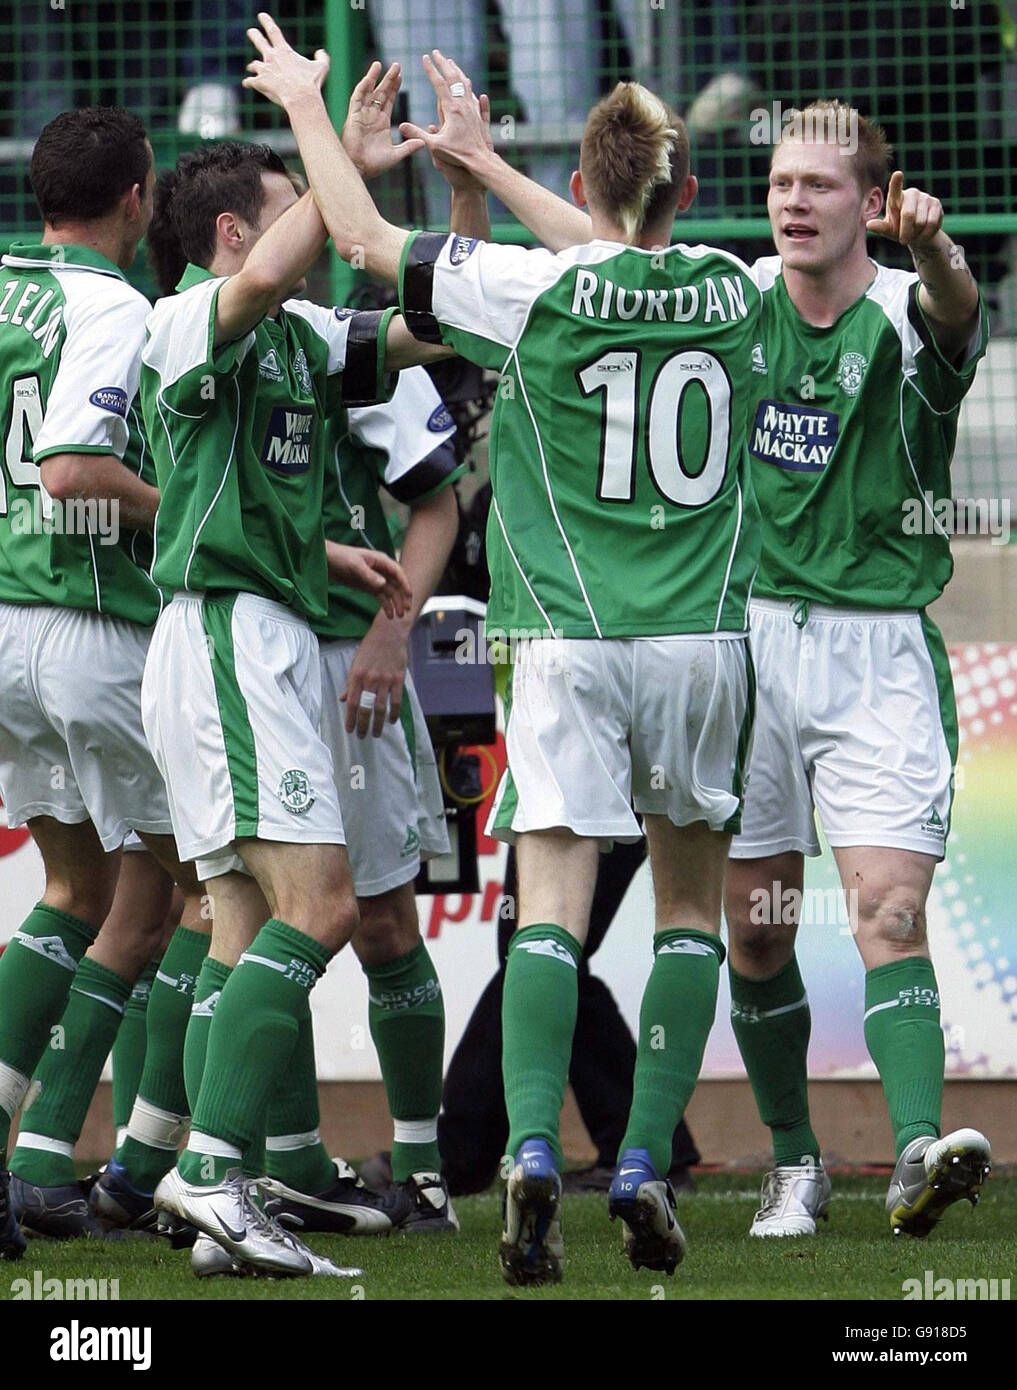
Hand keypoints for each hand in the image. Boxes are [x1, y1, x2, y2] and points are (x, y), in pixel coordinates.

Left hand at [244, 12, 328, 109]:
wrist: (300, 97)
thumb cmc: (311, 82)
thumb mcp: (321, 68)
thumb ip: (322, 58)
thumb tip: (321, 52)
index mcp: (284, 51)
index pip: (273, 31)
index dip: (267, 22)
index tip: (261, 16)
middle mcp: (271, 57)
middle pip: (259, 42)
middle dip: (254, 35)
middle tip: (251, 31)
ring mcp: (264, 70)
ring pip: (254, 64)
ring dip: (253, 66)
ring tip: (250, 67)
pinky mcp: (260, 83)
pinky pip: (250, 82)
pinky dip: (248, 82)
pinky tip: (246, 84)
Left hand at [324, 542, 411, 620]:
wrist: (327, 560)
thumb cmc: (341, 557)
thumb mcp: (355, 565)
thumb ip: (369, 575)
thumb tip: (383, 584)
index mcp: (381, 561)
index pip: (398, 573)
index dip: (405, 584)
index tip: (409, 596)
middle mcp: (381, 570)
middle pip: (397, 584)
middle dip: (402, 597)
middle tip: (406, 610)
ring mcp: (376, 579)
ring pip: (390, 593)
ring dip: (396, 604)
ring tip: (398, 616)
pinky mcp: (369, 587)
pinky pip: (381, 597)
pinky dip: (386, 606)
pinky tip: (389, 615)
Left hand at [341, 613, 408, 737]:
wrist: (389, 633)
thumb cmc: (370, 647)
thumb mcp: (356, 663)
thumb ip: (350, 683)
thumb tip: (344, 699)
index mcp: (357, 676)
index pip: (352, 703)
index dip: (350, 719)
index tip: (350, 730)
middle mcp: (370, 680)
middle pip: (366, 708)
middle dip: (363, 725)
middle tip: (362, 737)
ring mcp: (385, 680)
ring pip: (381, 708)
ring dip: (378, 724)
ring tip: (376, 734)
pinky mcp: (398, 679)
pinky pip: (396, 701)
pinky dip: (394, 713)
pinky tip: (392, 721)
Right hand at [342, 60, 424, 178]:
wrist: (359, 170)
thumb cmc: (374, 165)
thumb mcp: (396, 154)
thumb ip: (408, 146)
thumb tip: (423, 143)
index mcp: (381, 122)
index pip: (389, 100)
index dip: (394, 88)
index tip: (401, 76)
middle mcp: (371, 115)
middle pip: (381, 92)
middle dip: (388, 79)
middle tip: (396, 65)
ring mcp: (362, 114)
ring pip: (368, 91)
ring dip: (373, 78)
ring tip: (379, 64)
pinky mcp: (353, 117)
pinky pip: (357, 99)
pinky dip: (362, 88)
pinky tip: (368, 79)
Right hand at [399, 50, 493, 183]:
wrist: (480, 161)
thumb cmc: (457, 156)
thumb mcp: (434, 147)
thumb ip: (418, 134)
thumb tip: (401, 126)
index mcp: (451, 109)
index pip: (439, 84)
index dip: (430, 70)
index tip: (424, 58)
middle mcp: (463, 105)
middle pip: (453, 77)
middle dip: (443, 63)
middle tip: (436, 52)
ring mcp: (473, 108)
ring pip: (465, 84)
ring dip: (457, 71)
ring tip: (451, 63)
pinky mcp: (479, 115)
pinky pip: (474, 97)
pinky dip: (469, 88)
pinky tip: (470, 85)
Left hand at [866, 171, 943, 247]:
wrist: (918, 234)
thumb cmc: (899, 230)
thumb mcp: (889, 230)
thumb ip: (880, 227)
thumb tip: (868, 225)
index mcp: (896, 198)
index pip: (895, 189)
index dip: (896, 182)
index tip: (898, 174)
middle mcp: (912, 193)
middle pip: (908, 214)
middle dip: (905, 231)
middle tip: (902, 241)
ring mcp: (925, 197)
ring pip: (921, 221)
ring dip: (916, 233)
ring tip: (913, 234)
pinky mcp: (936, 204)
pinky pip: (932, 223)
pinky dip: (926, 234)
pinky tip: (923, 234)